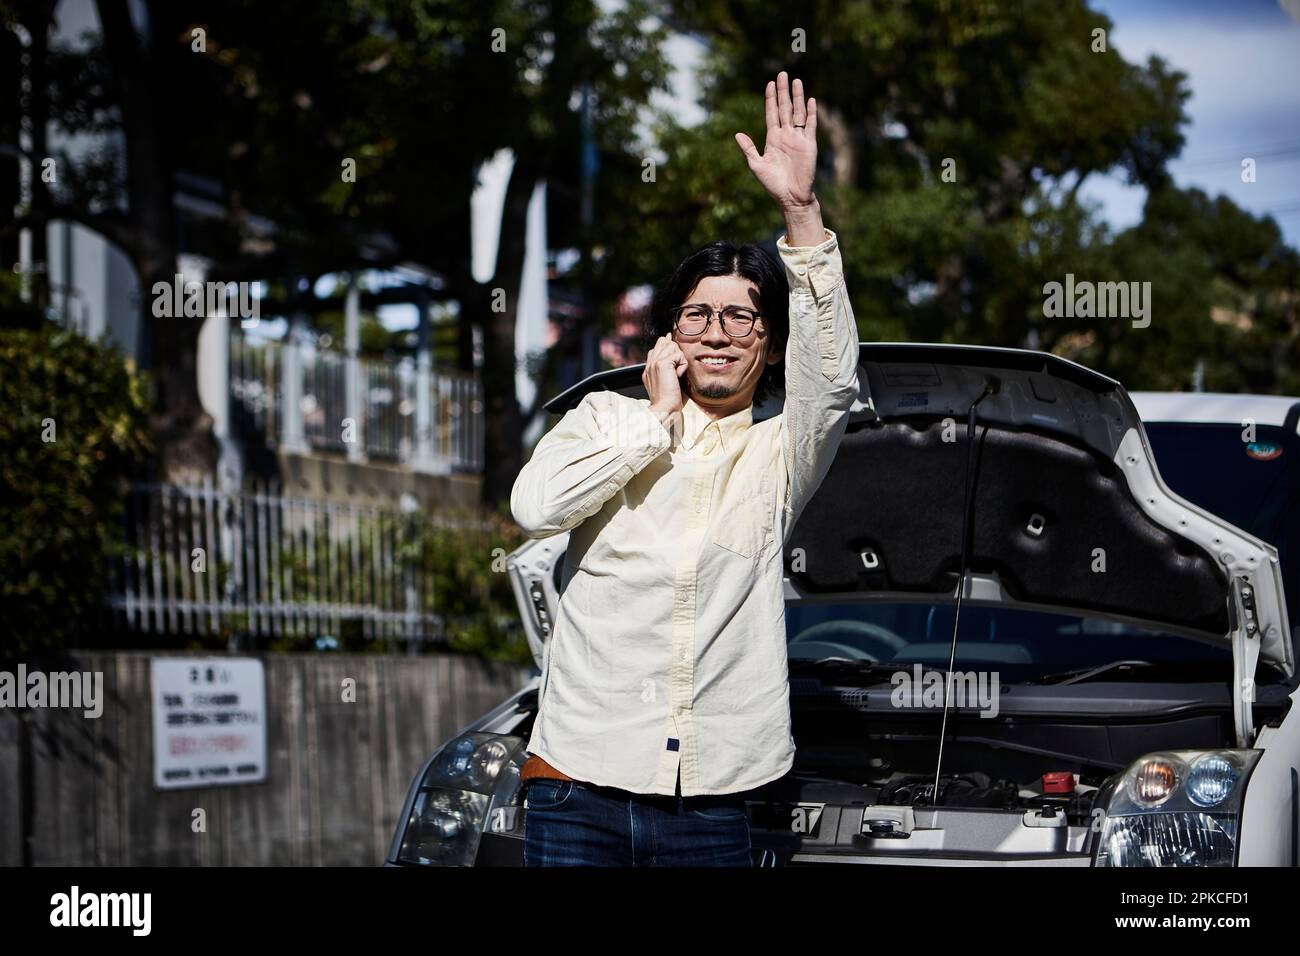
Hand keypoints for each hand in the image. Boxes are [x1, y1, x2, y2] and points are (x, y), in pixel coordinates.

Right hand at [643, 334, 686, 423]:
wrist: (665, 408)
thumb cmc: (670, 401)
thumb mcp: (668, 383)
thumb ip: (669, 370)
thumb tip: (677, 358)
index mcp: (649, 369)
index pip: (656, 348)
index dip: (666, 343)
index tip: (670, 338)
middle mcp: (650, 364)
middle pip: (663, 342)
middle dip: (675, 350)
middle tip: (678, 366)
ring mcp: (654, 362)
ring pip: (672, 346)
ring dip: (680, 359)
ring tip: (678, 373)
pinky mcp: (662, 364)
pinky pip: (678, 355)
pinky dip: (683, 365)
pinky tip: (678, 375)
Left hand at [734, 71, 817, 210]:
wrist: (791, 196)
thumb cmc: (773, 184)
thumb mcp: (756, 165)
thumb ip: (748, 149)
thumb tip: (737, 134)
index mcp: (772, 138)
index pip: (771, 113)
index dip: (770, 99)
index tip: (770, 83)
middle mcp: (786, 135)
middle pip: (784, 108)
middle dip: (783, 92)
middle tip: (782, 74)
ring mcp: (798, 138)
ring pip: (797, 113)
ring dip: (797, 97)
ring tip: (796, 81)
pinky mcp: (809, 144)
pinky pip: (810, 125)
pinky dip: (811, 113)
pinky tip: (811, 100)